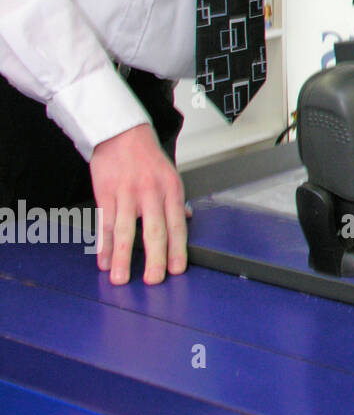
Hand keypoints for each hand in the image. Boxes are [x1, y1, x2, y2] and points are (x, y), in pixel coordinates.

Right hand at [89, 124, 187, 284]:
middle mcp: (150, 193)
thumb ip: (176, 201)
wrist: (122, 133)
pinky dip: (104, 245)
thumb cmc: (147, 157)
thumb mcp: (170, 175)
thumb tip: (187, 220)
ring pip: (126, 230)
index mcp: (171, 189)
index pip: (177, 225)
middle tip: (153, 280)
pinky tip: (104, 260)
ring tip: (121, 278)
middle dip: (154, 258)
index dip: (177, 249)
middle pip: (154, 230)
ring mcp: (126, 194)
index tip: (176, 270)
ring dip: (123, 257)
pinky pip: (105, 223)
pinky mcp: (105, 193)